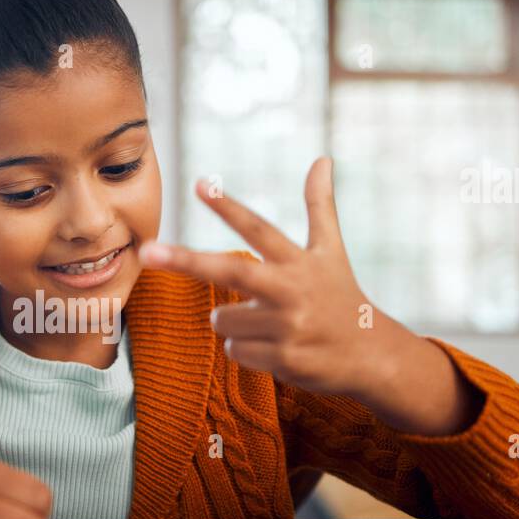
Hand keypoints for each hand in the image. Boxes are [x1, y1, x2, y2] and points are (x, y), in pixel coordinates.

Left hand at [138, 157, 388, 398]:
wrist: (372, 356)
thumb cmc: (342, 298)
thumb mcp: (330, 251)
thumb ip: (320, 206)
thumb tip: (323, 159)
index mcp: (297, 262)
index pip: (257, 228)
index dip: (228, 207)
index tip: (200, 184)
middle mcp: (291, 290)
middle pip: (227, 271)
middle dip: (184, 260)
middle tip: (145, 251)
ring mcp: (287, 326)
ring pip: (222, 321)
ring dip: (234, 325)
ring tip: (271, 326)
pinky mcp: (283, 359)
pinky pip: (234, 352)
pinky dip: (247, 351)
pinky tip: (278, 349)